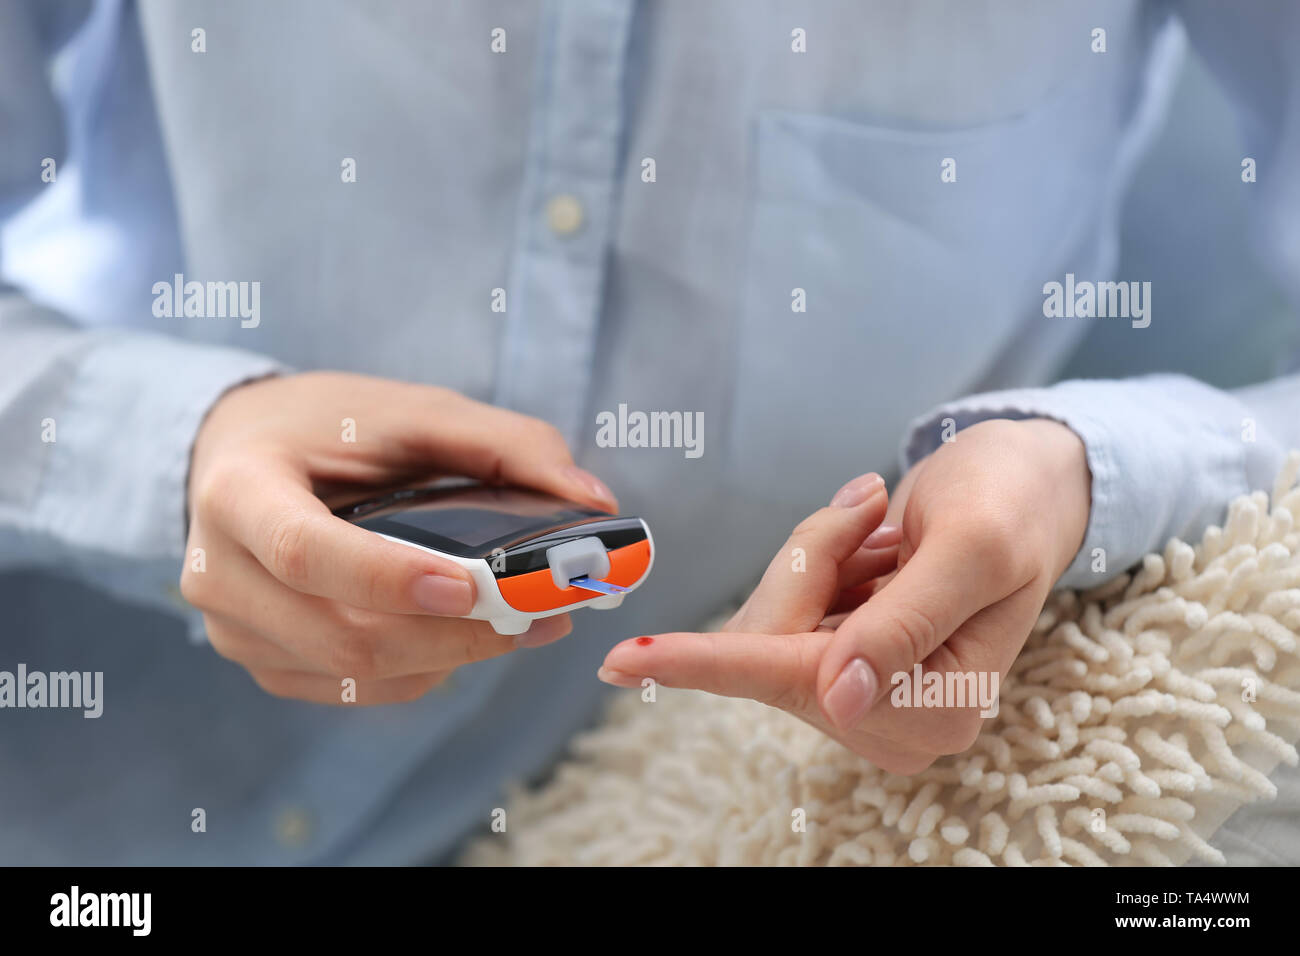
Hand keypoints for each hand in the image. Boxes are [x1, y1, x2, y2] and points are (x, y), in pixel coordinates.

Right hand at [181, 371, 616, 704]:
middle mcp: (219, 573)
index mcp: (239, 492)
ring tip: (526, 621)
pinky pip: (358, 690)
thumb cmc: (330, 425)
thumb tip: (595, 501)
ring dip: (452, 655)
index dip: (388, 578)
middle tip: (542, 612)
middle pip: (341, 636)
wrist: (242, 450)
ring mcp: (237, 631)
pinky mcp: (266, 662)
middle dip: (454, 634)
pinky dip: (425, 669)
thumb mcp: (411, 410)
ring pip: (356, 675)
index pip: (305, 553)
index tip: (472, 587)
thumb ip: (503, 444)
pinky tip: (468, 635)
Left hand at [598, 418, 1090, 772]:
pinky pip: (789, 602)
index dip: (705, 665)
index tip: (622, 662)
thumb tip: (838, 700)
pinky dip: (821, 556)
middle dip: (812, 560)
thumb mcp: (970, 549)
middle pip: (776, 644)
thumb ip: (902, 626)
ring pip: (775, 619)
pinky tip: (878, 545)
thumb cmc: (1013, 502)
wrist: (1030, 479)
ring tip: (888, 524)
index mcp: (936, 708)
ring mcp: (865, 690)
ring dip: (820, 552)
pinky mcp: (844, 658)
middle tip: (876, 509)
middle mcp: (893, 718)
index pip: (795, 679)